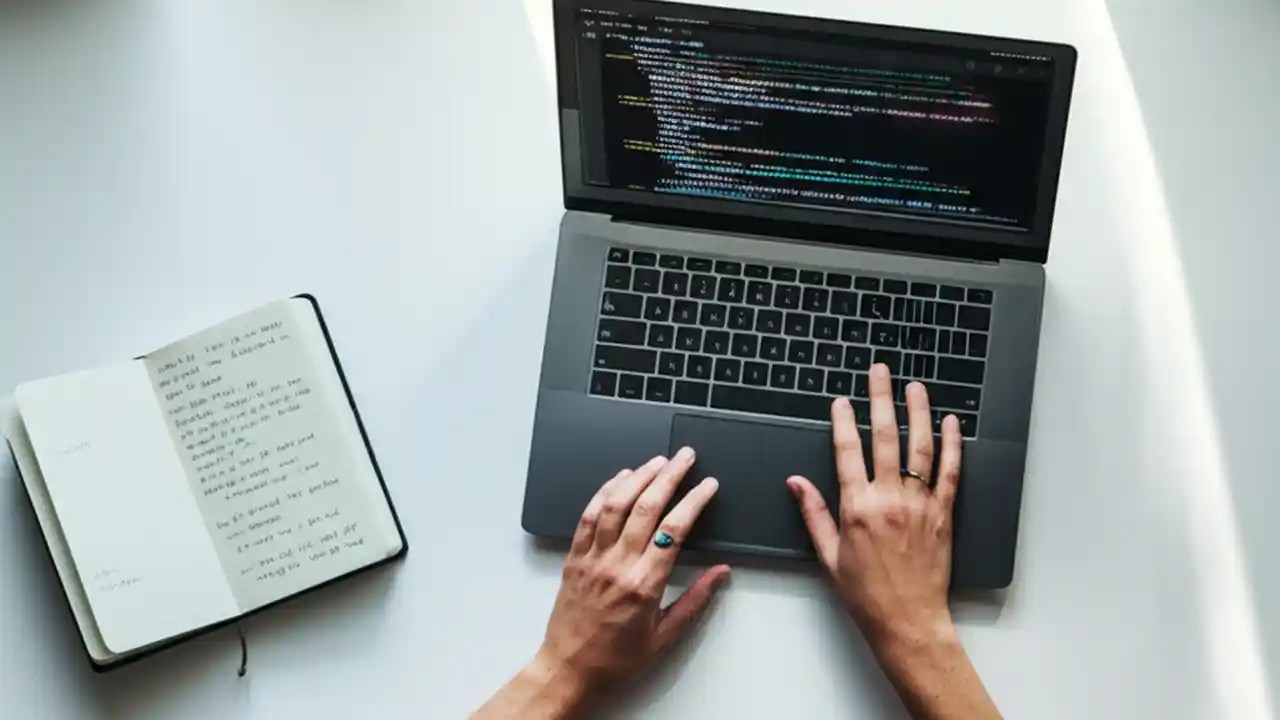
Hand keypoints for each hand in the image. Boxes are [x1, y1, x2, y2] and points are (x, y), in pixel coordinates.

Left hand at [474, 448, 729, 718]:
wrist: (569, 670)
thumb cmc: (616, 660)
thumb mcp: (665, 636)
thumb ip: (695, 600)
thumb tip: (721, 573)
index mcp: (644, 585)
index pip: (674, 529)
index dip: (694, 500)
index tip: (708, 484)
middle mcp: (617, 565)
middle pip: (646, 507)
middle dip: (670, 475)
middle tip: (686, 457)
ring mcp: (592, 559)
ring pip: (615, 504)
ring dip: (638, 476)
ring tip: (657, 460)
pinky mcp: (574, 558)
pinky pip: (588, 516)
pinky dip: (605, 492)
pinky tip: (620, 479)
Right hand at [788, 365, 998, 719]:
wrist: (907, 620)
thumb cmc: (866, 594)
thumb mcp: (828, 555)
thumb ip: (813, 514)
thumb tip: (796, 483)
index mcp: (857, 508)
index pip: (847, 451)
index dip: (843, 421)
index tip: (841, 401)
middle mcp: (889, 500)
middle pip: (885, 438)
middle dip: (880, 400)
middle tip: (879, 372)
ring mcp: (920, 504)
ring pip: (920, 448)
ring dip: (918, 413)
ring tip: (915, 387)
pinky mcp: (943, 514)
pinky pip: (951, 472)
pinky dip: (952, 445)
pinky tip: (951, 423)